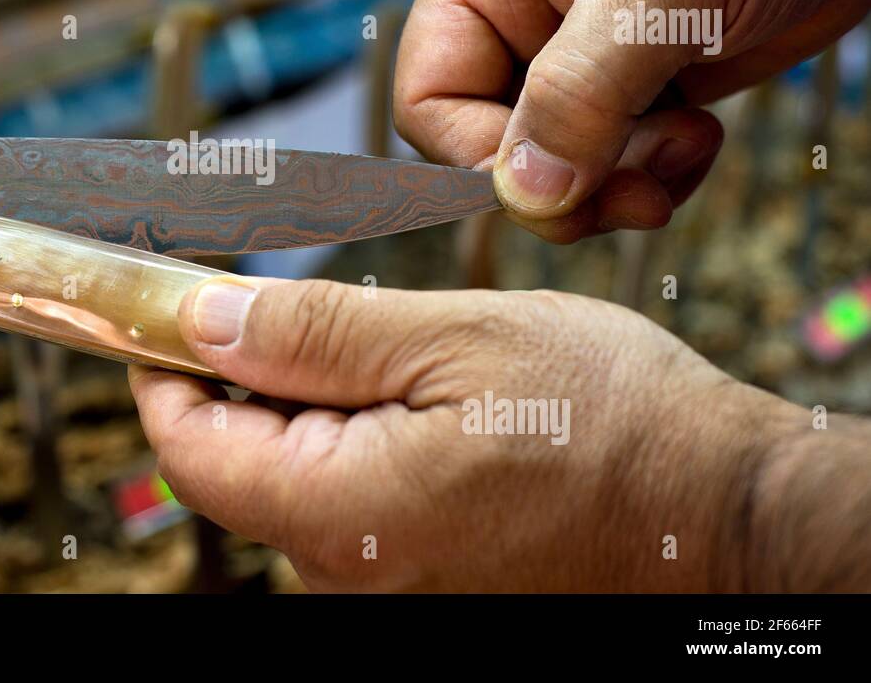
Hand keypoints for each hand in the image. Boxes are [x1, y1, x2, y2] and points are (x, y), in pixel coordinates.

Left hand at [131, 276, 828, 591]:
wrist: (723, 514)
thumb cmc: (608, 425)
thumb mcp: (451, 340)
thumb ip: (312, 334)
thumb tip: (201, 318)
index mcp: (337, 514)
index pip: (188, 447)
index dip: (162, 366)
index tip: (167, 300)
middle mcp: (344, 573)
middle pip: (236, 462)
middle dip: (254, 374)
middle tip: (317, 307)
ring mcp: (382, 585)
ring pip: (294, 476)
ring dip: (316, 402)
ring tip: (406, 355)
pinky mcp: (417, 579)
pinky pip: (349, 503)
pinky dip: (358, 438)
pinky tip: (425, 403)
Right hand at [393, 0, 870, 241]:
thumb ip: (580, 93)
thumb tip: (523, 197)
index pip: (429, 100)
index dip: (481, 158)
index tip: (563, 183)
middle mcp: (511, 17)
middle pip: (487, 149)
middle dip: (567, 181)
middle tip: (644, 187)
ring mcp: (569, 59)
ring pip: (550, 174)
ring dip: (618, 184)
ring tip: (689, 140)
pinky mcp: (625, 92)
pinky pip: (606, 173)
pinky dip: (650, 179)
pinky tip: (700, 136)